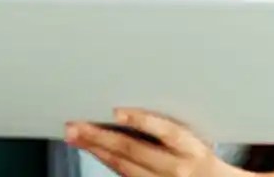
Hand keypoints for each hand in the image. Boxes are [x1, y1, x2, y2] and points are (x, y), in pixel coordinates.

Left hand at [67, 110, 222, 176]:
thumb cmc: (198, 153)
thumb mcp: (194, 134)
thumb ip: (168, 124)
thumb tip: (132, 105)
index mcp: (189, 147)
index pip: (165, 131)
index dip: (141, 120)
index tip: (117, 111)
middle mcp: (175, 167)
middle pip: (134, 150)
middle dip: (101, 136)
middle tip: (77, 124)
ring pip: (122, 166)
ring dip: (95, 149)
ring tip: (75, 135)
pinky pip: (122, 175)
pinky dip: (104, 160)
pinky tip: (91, 149)